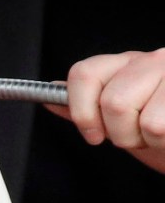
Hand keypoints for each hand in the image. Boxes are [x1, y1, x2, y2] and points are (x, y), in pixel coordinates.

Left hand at [45, 49, 164, 173]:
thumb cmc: (163, 133)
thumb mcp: (122, 121)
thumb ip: (88, 108)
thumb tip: (50, 98)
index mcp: (127, 64)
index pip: (83, 73)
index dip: (81, 111)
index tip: (93, 134)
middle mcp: (153, 59)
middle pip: (111, 102)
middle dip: (121, 134)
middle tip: (140, 135)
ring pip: (139, 118)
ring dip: (146, 140)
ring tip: (161, 135)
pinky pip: (158, 126)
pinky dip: (164, 143)